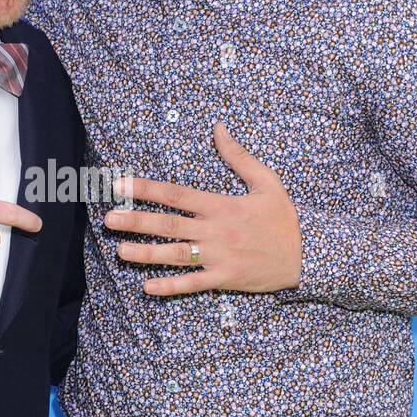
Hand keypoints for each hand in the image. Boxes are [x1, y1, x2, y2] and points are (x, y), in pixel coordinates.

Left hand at [103, 123, 301, 295]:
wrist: (308, 254)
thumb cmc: (283, 218)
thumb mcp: (267, 181)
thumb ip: (239, 157)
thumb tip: (219, 128)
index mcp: (222, 205)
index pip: (177, 194)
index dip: (147, 188)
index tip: (120, 184)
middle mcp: (216, 231)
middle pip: (169, 224)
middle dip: (137, 221)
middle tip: (108, 219)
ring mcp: (219, 257)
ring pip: (176, 255)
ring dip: (146, 253)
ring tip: (120, 251)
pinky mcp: (225, 279)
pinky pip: (193, 284)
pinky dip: (171, 287)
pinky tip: (148, 287)